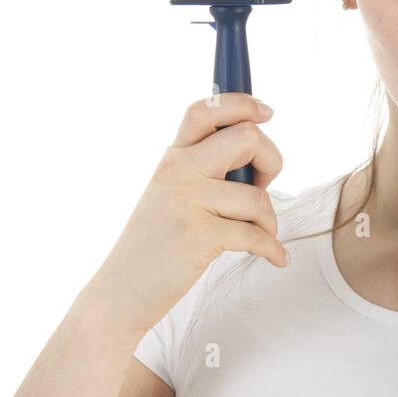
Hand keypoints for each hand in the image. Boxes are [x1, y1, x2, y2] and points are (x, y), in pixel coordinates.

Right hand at [82, 92, 286, 334]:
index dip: (242, 104)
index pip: (205, 110)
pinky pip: (256, 236)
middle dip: (272, 162)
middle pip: (248, 137)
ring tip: (261, 236)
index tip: (266, 113)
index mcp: (173, 158)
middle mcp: (179, 172)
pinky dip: (273, 250)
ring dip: (270, 221)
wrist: (120, 293)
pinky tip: (277, 258)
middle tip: (263, 187)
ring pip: (258, 197)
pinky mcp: (198, 236)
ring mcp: (187, 202)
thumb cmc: (156, 245)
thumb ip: (203, 170)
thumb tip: (256, 152)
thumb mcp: (170, 195)